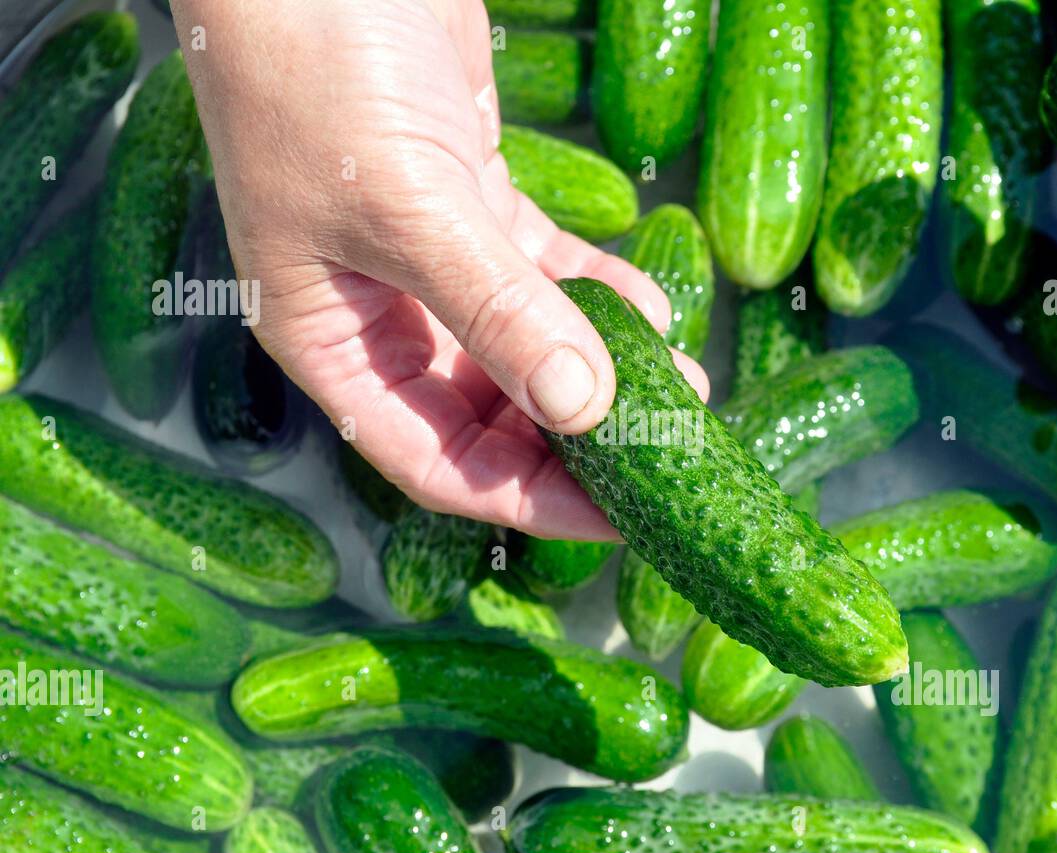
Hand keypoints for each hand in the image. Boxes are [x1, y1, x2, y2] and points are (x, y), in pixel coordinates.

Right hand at [170, 0, 706, 539]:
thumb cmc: (317, 71)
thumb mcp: (409, 209)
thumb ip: (498, 313)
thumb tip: (584, 410)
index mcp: (334, 343)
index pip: (437, 461)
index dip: (528, 499)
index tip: (618, 516)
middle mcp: (381, 316)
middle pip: (489, 416)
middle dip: (578, 437)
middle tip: (665, 447)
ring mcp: (429, 260)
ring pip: (525, 348)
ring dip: (599, 368)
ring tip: (677, 382)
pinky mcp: (473, 201)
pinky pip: (543, 274)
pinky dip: (595, 295)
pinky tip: (649, 307)